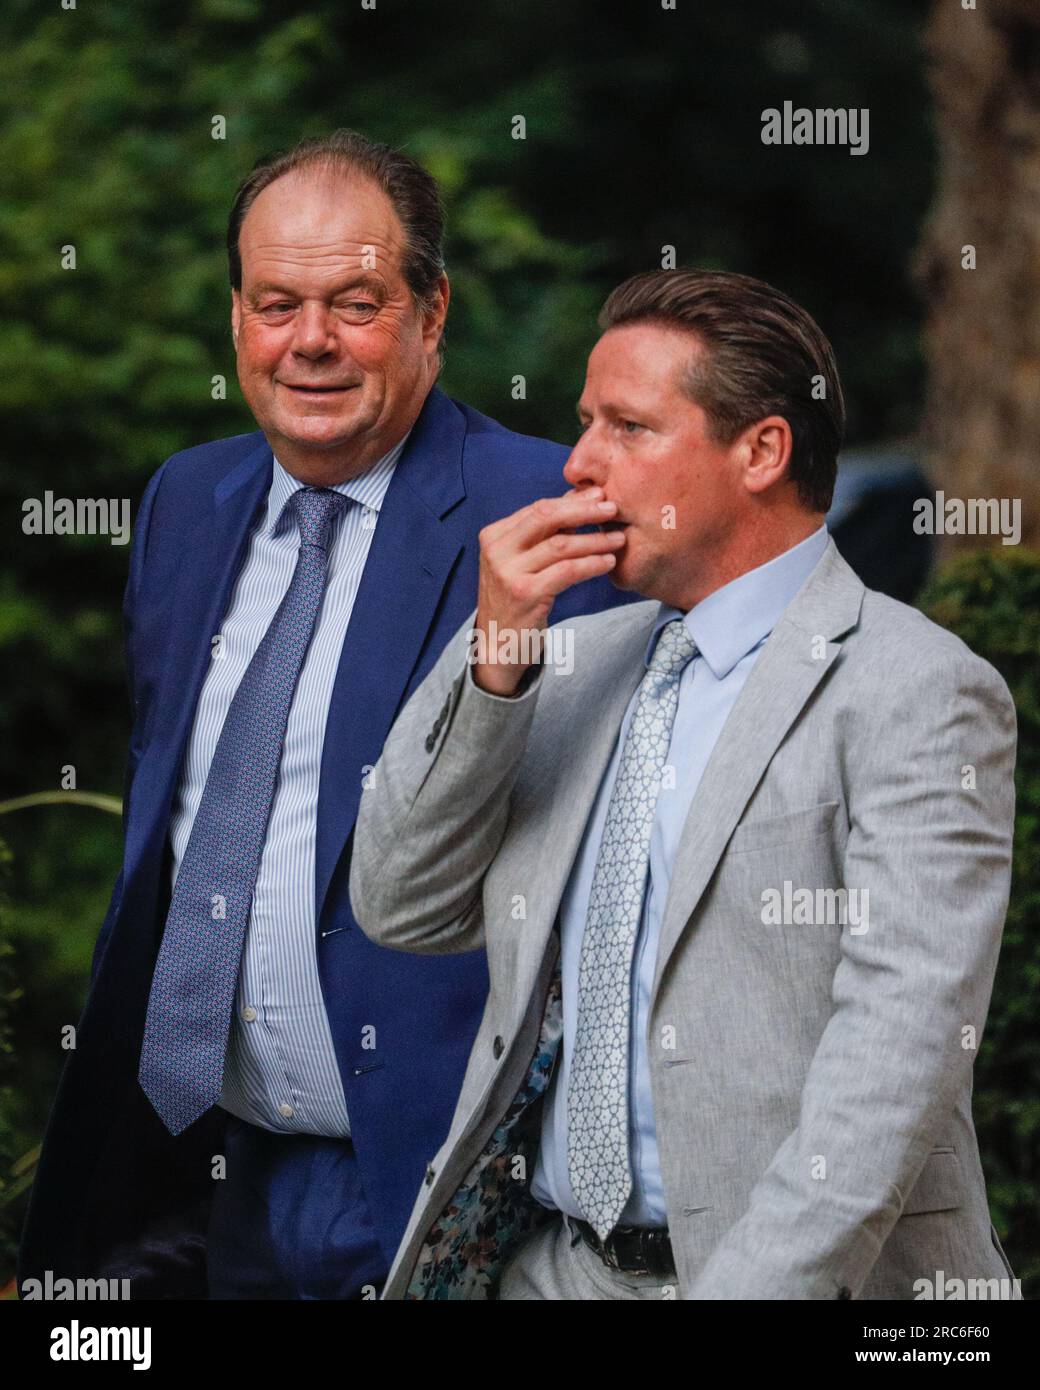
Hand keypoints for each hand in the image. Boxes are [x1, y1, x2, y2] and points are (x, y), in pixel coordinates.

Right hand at [471, 486, 623, 695]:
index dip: (572, 500)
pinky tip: (607, 562)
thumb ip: (544, 532)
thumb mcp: (521, 560)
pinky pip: (567, 571)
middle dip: (584, 510)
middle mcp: (497, 550)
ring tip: (618, 538)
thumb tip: (579, 498)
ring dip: (595, 540)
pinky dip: (591, 564)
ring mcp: (509, 572)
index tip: (600, 495)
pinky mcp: (526, 594)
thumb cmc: (515, 598)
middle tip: (613, 508)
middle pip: (547, 517)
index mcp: (494, 535)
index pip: (539, 508)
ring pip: (561, 545)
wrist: (498, 644)